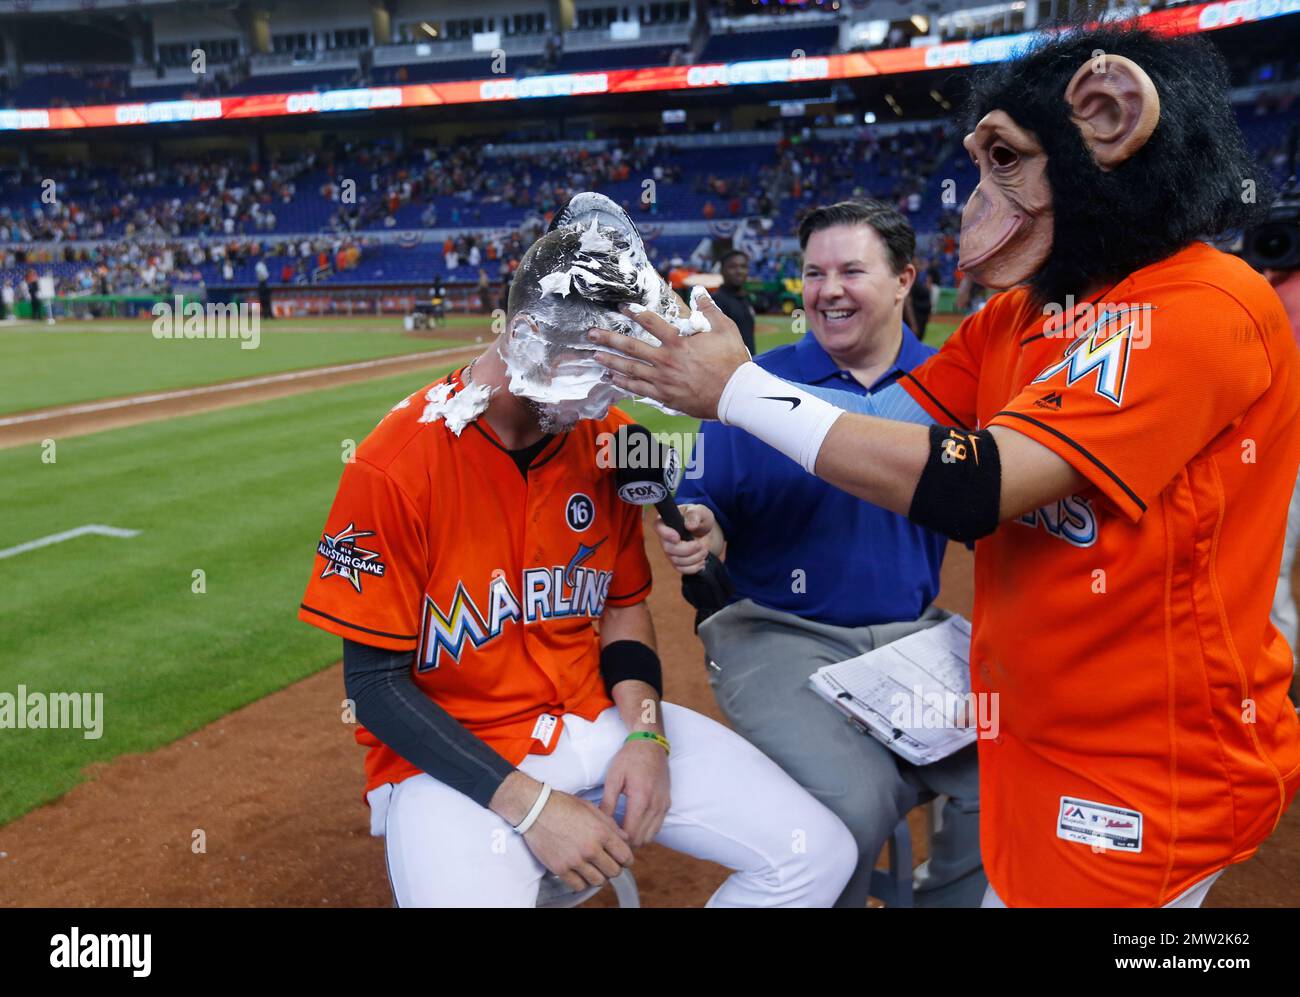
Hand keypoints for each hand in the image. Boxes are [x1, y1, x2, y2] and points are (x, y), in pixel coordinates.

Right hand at [521, 787, 634, 892]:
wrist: (535, 810)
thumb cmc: (561, 805)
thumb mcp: (590, 808)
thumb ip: (609, 824)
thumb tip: (624, 838)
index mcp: (600, 832)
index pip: (624, 855)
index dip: (627, 859)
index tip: (624, 860)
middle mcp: (590, 849)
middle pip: (614, 871)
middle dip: (615, 869)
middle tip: (609, 864)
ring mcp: (574, 861)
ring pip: (598, 881)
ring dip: (600, 877)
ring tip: (595, 869)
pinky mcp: (560, 868)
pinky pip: (578, 885)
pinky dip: (583, 882)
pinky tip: (581, 873)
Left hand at [587, 289, 750, 419]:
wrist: (735, 394)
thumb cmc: (732, 361)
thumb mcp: (725, 329)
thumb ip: (709, 309)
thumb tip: (699, 290)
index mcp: (678, 341)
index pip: (650, 322)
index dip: (634, 312)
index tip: (621, 307)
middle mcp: (666, 359)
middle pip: (631, 346)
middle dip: (608, 338)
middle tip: (590, 333)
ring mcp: (663, 379)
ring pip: (630, 369)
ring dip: (610, 361)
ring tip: (595, 355)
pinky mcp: (665, 396)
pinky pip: (639, 389)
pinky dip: (624, 384)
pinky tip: (612, 379)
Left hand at [601, 737, 670, 847]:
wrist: (650, 744)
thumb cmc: (629, 758)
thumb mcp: (614, 778)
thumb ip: (608, 802)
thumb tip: (601, 823)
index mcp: (641, 799)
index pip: (631, 834)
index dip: (618, 840)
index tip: (607, 837)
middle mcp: (656, 805)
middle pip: (641, 839)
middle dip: (627, 842)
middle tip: (612, 837)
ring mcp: (664, 805)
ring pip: (651, 836)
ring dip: (637, 838)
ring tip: (622, 831)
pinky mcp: (667, 803)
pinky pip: (658, 826)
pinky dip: (646, 830)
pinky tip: (634, 823)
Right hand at [653, 503, 719, 575]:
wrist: (706, 531)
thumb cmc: (700, 518)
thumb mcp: (700, 511)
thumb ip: (695, 515)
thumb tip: (690, 525)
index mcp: (667, 521)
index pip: (658, 527)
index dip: (666, 534)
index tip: (677, 537)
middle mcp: (665, 538)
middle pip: (668, 549)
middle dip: (687, 549)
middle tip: (700, 545)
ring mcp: (670, 551)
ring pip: (676, 561)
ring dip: (694, 558)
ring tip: (704, 551)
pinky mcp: (677, 562)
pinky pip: (681, 569)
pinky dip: (694, 568)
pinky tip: (702, 561)